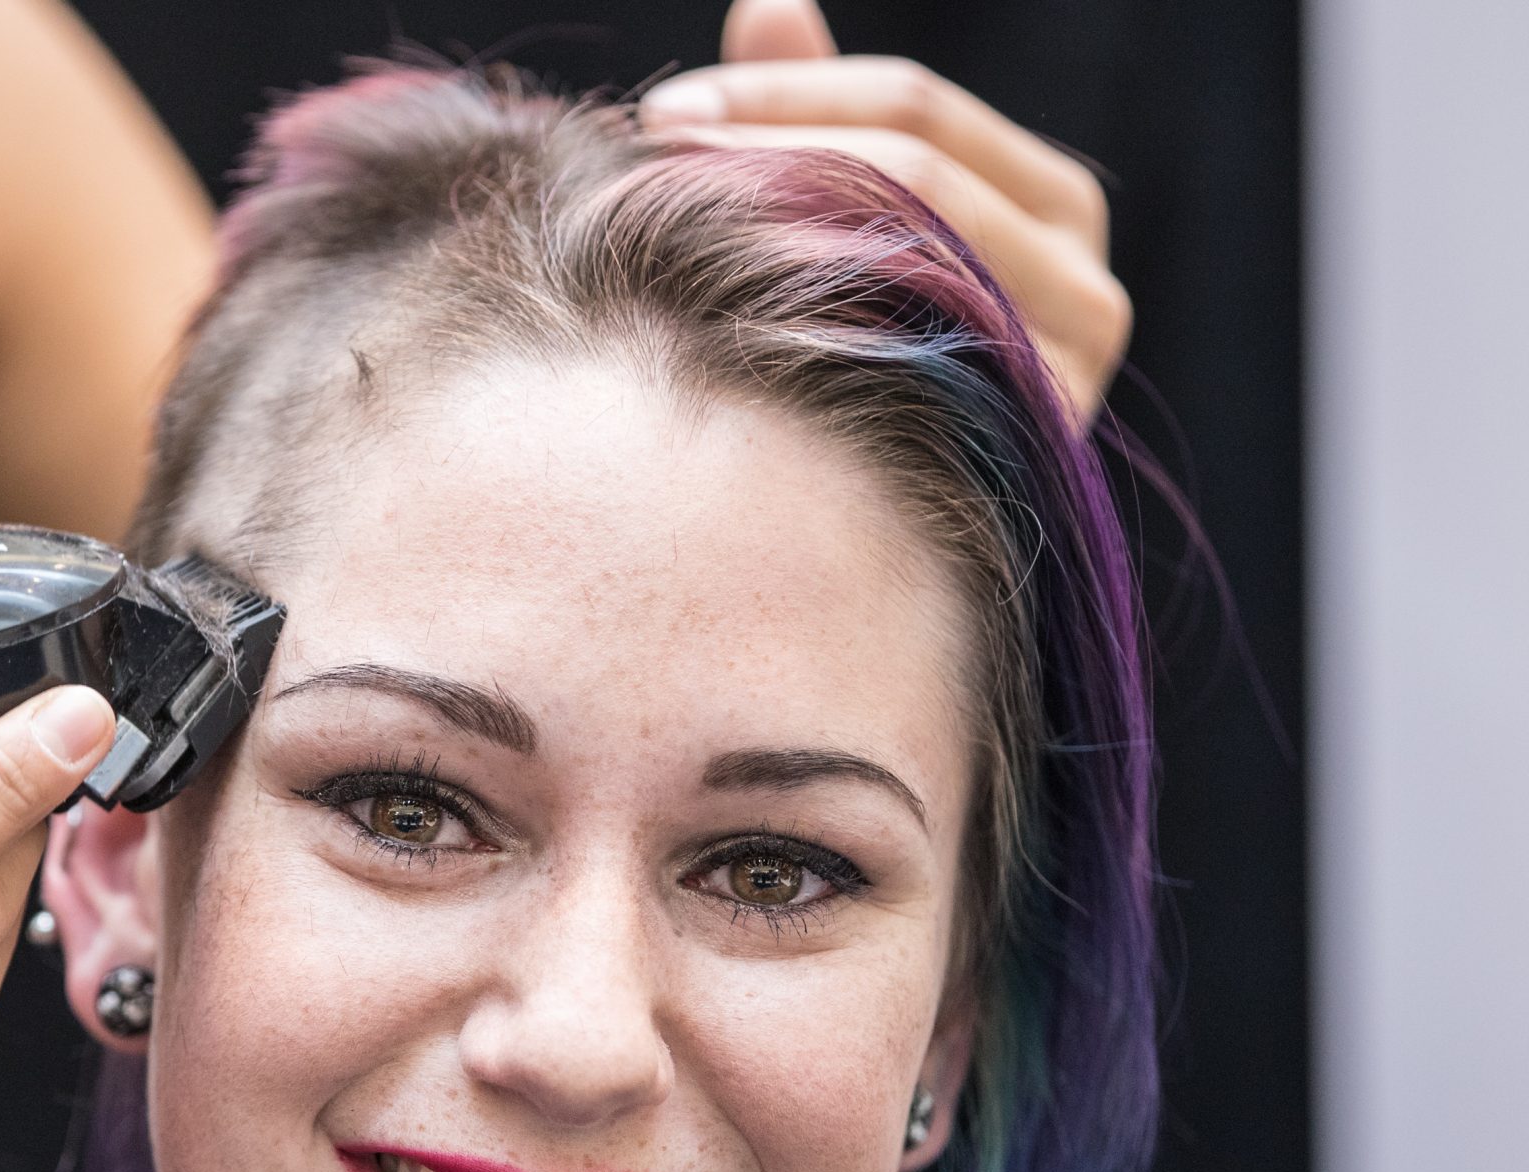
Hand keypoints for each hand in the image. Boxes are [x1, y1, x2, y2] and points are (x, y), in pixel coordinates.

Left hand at [639, 0, 1129, 422]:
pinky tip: (712, 325)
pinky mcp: (1027, 443)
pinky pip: (909, 356)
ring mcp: (1066, 365)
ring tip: (660, 224)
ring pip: (911, 251)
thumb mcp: (854, 232)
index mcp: (1053, 202)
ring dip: (777, 226)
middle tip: (646, 159)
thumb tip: (769, 0)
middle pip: (916, 170)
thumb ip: (822, 120)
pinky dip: (807, 326)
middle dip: (770, 150)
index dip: (783, 91)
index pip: (915, 105)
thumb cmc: (869, 374)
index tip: (660, 109)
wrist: (912, 557)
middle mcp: (1083, 279)